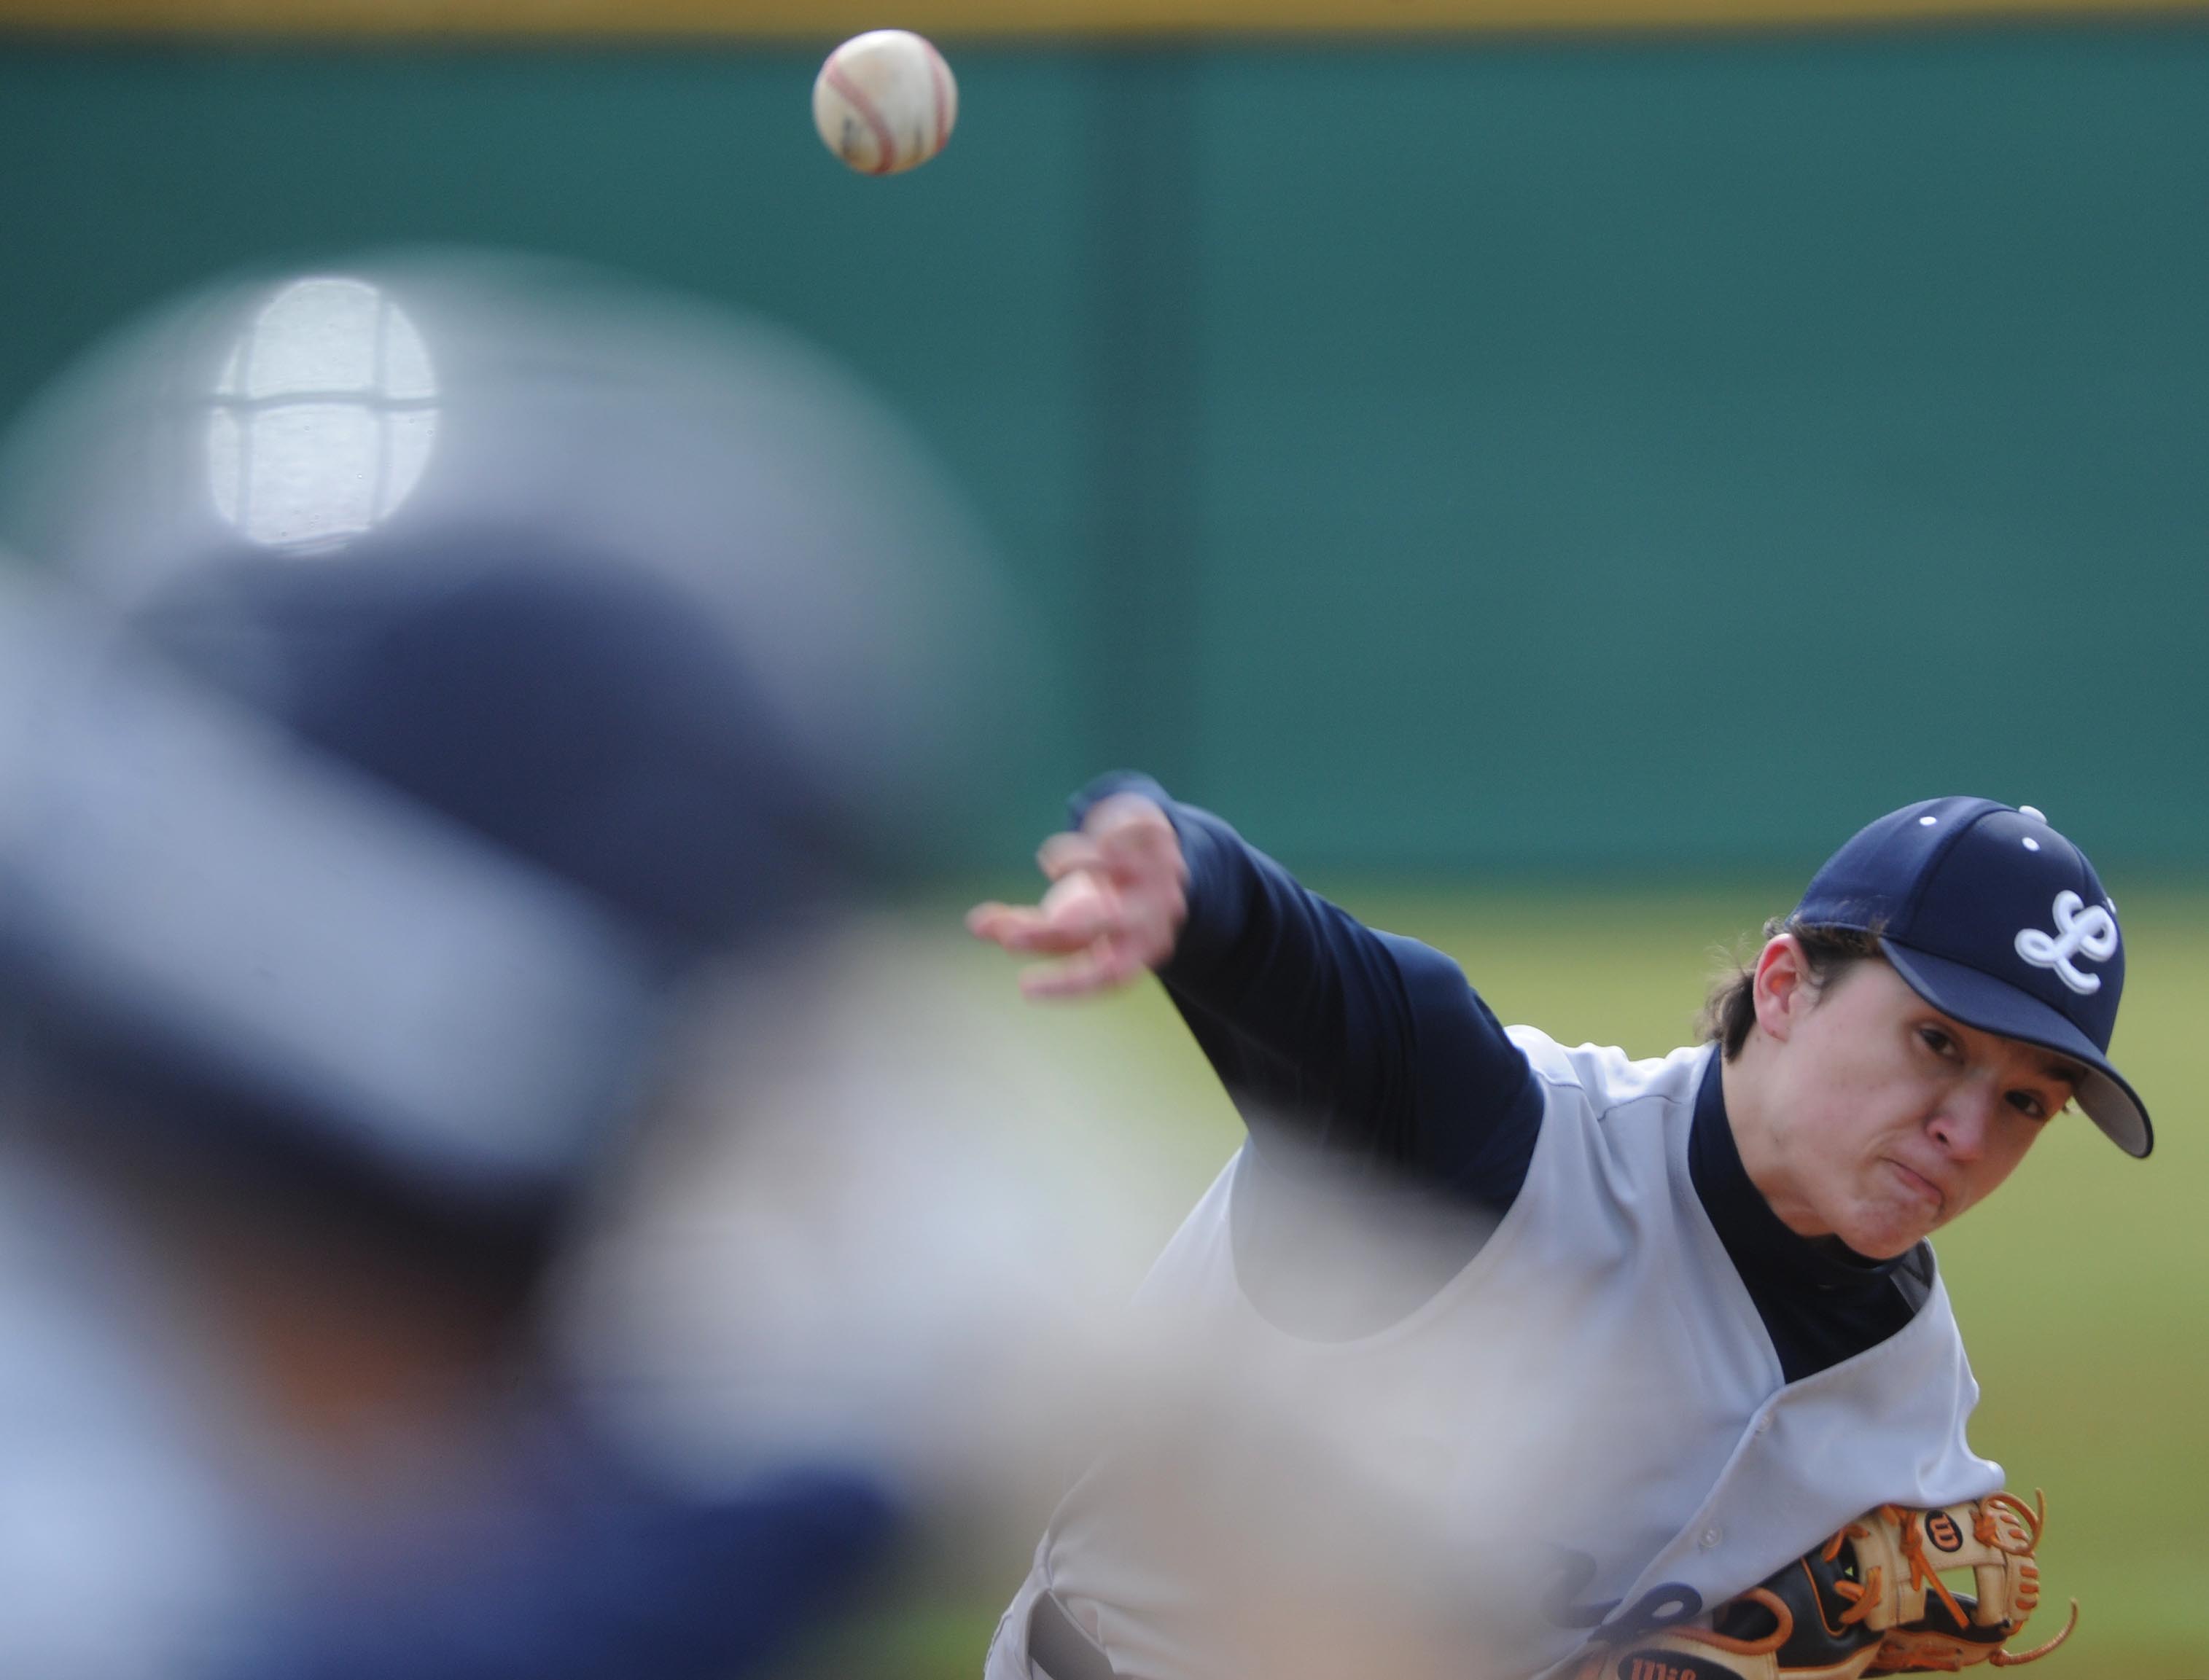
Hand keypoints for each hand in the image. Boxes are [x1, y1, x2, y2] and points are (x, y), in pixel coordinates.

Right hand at [966, 793, 1188, 999]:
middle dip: (1051, 931)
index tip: (1024, 987)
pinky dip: (1088, 842)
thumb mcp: (1074, 923)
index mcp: (1138, 949)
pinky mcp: (1155, 837)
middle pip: (1103, 925)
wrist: (1157, 849)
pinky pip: (1120, 835)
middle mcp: (1152, 915)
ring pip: (1114, 871)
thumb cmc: (1103, 899)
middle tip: (1006, 934)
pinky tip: (1063, 850)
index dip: (1067, 985)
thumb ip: (1029, 928)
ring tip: (1050, 863)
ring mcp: (1156, 875)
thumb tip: (975, 925)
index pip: (1107, 975)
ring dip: (1077, 865)